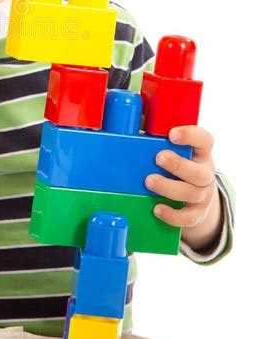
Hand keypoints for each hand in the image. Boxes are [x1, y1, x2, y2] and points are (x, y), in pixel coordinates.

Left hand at [145, 125, 221, 251]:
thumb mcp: (174, 149)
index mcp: (201, 153)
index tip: (172, 133)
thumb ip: (157, 136)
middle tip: (158, 158)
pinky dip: (173, 215)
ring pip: (192, 193)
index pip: (205, 140)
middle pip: (200, 172)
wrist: (196, 196)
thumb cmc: (177, 164)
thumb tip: (132, 120)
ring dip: (169, 187)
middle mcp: (206, 173)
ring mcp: (204, 195)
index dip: (191, 136)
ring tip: (149, 181)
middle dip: (178, 165)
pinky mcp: (197, 214)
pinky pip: (188, 218)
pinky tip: (157, 208)